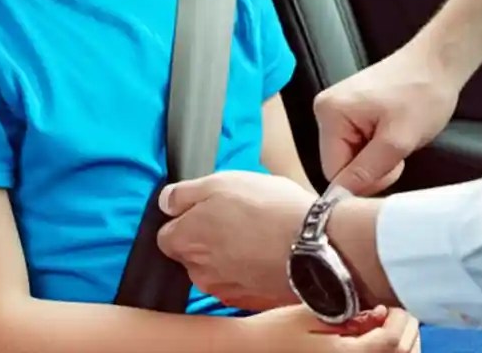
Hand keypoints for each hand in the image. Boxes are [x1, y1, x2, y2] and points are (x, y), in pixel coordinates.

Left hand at [157, 171, 312, 310]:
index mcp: (185, 241)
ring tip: (257, 233)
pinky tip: (267, 252)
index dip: (185, 219)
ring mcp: (225, 290)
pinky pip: (241, 282)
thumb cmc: (269, 209)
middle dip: (207, 238)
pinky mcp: (251, 300)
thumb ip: (184, 192)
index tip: (206, 208)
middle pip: (191, 254)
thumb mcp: (221, 181)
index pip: (165, 235)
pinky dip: (249, 270)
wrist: (316, 245)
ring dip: (229, 254)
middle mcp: (199, 272)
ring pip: (217, 269)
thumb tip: (167, 201)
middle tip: (237, 217)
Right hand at [241, 305, 420, 352]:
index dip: (401, 318)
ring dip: (401, 344)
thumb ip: (349, 314)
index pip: (393, 342)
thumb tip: (381, 313)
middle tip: (394, 310)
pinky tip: (374, 338)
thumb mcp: (312, 313)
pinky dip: (385, 351)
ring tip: (386, 323)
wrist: (250, 349)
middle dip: (407, 331)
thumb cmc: (273, 331)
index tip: (392, 303)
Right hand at [314, 42, 459, 195]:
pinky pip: (357, 145)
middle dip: (370, 168)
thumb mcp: (398, 140)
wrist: (439, 63)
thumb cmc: (423, 93)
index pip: (333, 171)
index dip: (362, 181)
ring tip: (397, 138)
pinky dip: (377, 147)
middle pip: (340, 164)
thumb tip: (341, 198)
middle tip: (398, 151)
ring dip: (376, 158)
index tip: (392, 167)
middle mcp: (326, 110)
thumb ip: (367, 171)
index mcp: (330, 114)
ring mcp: (337, 110)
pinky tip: (392, 132)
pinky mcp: (350, 111)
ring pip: (350, 157)